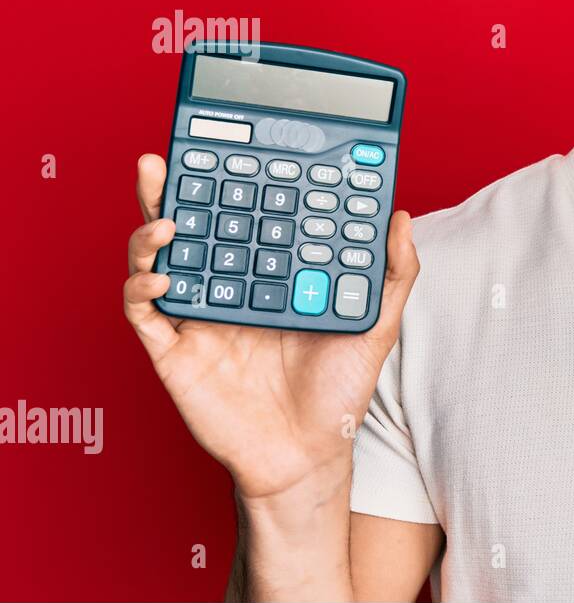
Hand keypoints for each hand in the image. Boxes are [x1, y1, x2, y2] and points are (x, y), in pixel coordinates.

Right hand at [123, 153, 420, 499]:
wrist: (308, 454)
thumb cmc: (338, 391)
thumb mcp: (376, 324)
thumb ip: (391, 272)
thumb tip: (399, 214)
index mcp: (268, 274)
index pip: (243, 217)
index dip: (232, 183)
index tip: (234, 147)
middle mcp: (228, 288)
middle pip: (191, 227)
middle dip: (171, 189)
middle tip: (167, 157)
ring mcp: (197, 317)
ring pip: (158, 260)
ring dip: (151, 230)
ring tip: (166, 214)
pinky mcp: (174, 352)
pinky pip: (145, 313)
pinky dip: (144, 288)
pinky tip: (165, 275)